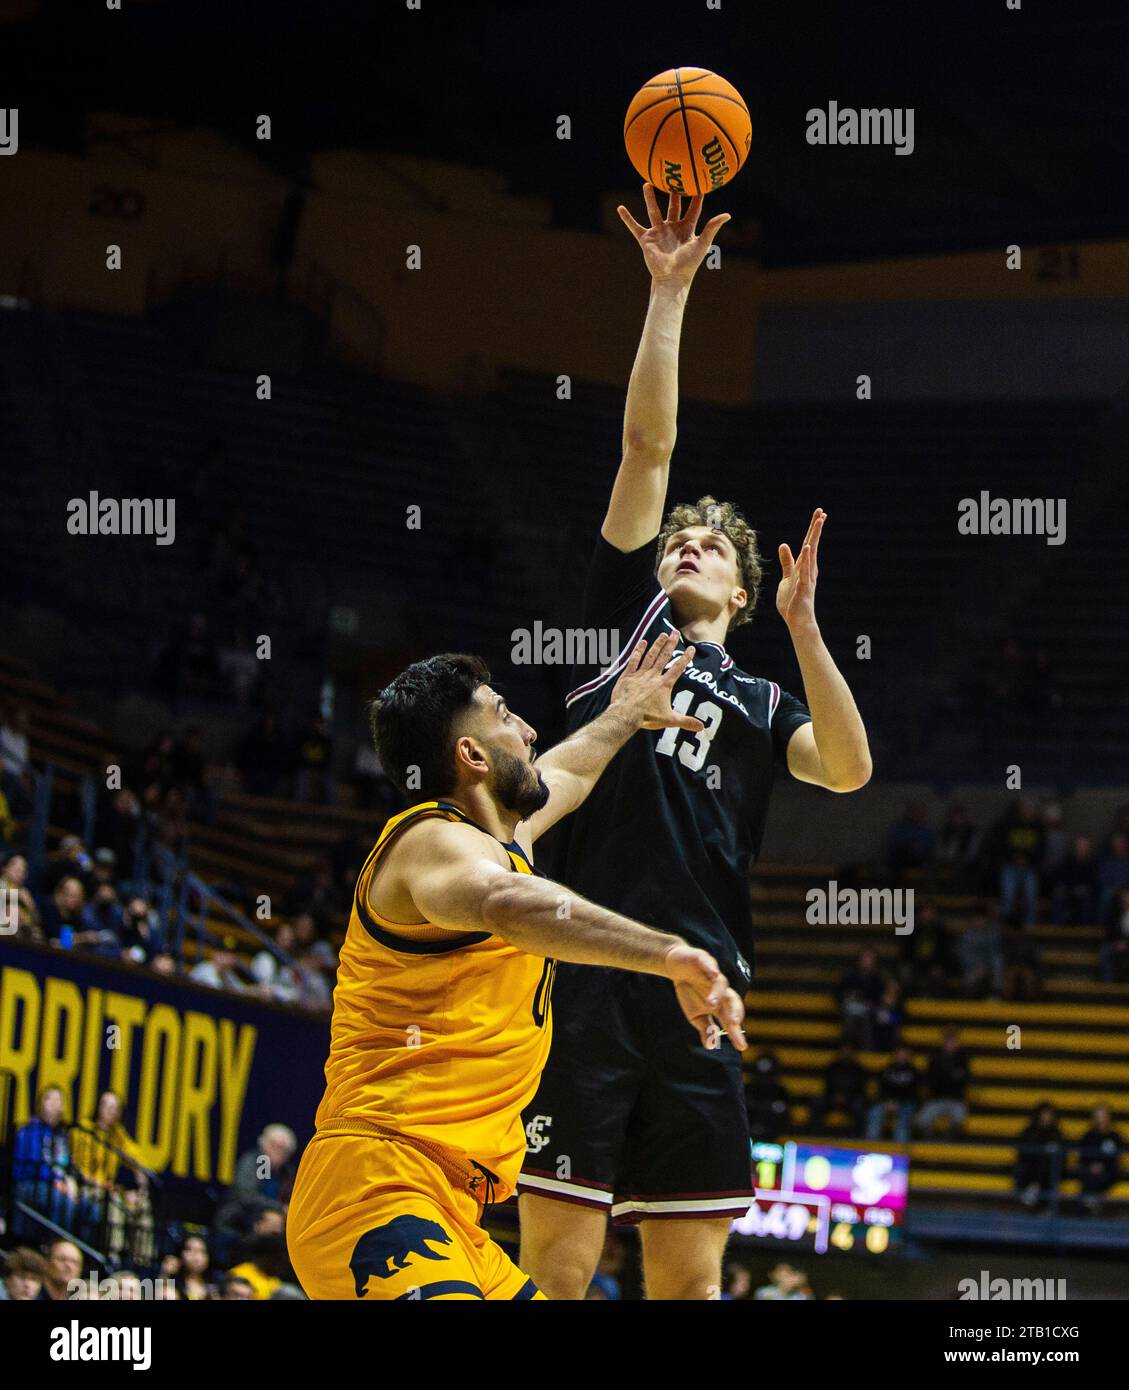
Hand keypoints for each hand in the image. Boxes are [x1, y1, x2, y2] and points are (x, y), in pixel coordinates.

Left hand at [610, 632, 704, 731]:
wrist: (625, 715)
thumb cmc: (647, 718)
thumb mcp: (669, 720)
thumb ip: (686, 721)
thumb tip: (701, 727)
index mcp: (664, 685)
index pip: (678, 668)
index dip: (685, 658)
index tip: (691, 648)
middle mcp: (653, 676)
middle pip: (664, 657)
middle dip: (671, 644)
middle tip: (675, 632)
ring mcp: (640, 675)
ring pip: (650, 656)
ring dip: (657, 645)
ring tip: (663, 634)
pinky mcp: (627, 676)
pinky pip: (634, 661)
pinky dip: (638, 651)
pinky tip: (642, 642)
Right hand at [617, 184, 730, 287]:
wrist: (672, 278)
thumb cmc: (689, 264)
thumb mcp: (702, 244)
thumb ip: (712, 228)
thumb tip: (727, 214)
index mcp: (687, 228)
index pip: (693, 208)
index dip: (697, 196)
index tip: (699, 180)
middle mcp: (673, 228)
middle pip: (673, 205)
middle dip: (673, 192)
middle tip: (673, 175)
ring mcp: (659, 232)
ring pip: (654, 211)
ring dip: (649, 198)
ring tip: (647, 183)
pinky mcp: (647, 239)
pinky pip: (634, 226)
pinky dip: (627, 218)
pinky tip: (620, 208)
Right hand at [663, 943, 746, 1049]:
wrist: (678, 966)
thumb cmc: (691, 992)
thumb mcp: (696, 1015)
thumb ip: (705, 1028)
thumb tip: (710, 1046)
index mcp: (721, 1004)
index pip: (730, 1019)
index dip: (736, 1032)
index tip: (742, 1046)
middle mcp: (720, 989)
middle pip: (732, 1000)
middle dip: (734, 1011)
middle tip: (734, 1023)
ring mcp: (713, 974)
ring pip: (720, 983)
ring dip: (717, 993)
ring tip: (711, 1004)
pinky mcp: (703, 960)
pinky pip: (709, 964)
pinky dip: (712, 968)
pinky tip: (713, 973)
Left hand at [776, 507, 825, 633]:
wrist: (797, 620)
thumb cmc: (792, 600)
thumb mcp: (787, 577)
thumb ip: (787, 562)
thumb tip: (784, 545)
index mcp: (804, 566)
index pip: (809, 544)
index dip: (813, 529)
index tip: (819, 514)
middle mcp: (809, 569)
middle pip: (813, 545)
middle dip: (816, 528)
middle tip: (822, 512)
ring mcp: (807, 578)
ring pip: (811, 555)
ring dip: (814, 539)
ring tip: (818, 523)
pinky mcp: (804, 588)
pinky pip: (805, 571)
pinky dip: (807, 560)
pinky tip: (808, 549)